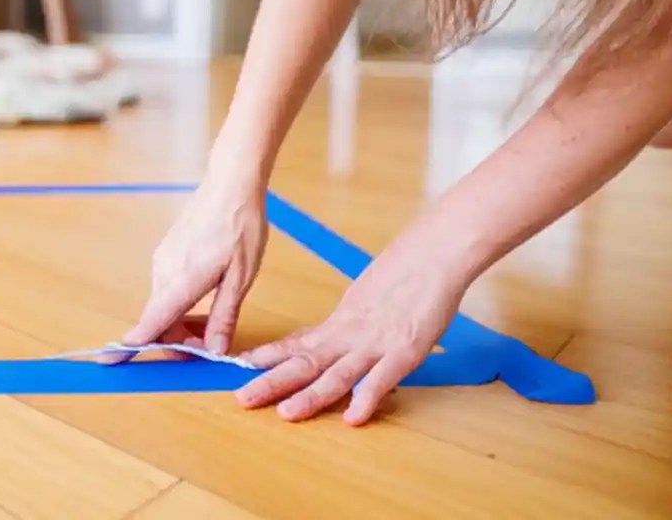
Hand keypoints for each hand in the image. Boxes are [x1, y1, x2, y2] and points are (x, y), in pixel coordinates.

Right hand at [122, 183, 267, 354]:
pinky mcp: (167, 254)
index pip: (149, 323)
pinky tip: (207, 294)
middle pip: (159, 321)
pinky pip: (167, 288)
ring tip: (215, 317)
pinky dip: (181, 302)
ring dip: (183, 321)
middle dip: (179, 340)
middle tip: (212, 344)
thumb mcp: (241, 278)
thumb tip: (214, 351)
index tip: (107, 362)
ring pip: (164, 305)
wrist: (231, 185)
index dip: (129, 346)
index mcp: (182, 282)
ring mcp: (163, 261)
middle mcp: (164, 273)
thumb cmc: (240, 227)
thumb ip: (224, 317)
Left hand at [235, 246, 467, 425]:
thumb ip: (347, 324)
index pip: (296, 343)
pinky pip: (382, 378)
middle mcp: (350, 335)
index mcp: (340, 322)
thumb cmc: (404, 271)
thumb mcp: (364, 299)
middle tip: (242, 399)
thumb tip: (329, 339)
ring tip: (286, 413)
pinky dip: (366, 398)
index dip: (267, 357)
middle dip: (272, 383)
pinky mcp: (405, 350)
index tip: (237, 366)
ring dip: (310, 396)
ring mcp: (375, 344)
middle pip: (305, 362)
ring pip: (336, 375)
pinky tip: (352, 418)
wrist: (433, 253)